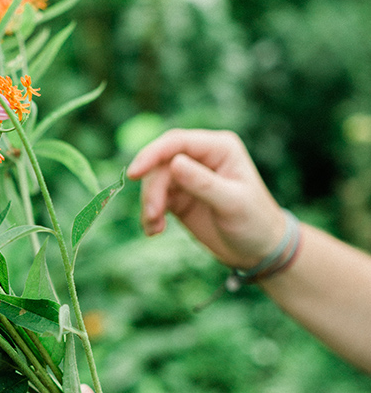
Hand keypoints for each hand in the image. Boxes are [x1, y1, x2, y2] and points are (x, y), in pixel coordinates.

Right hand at [127, 128, 285, 268]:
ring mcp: (188, 177)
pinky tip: (155, 231)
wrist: (258, 250)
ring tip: (154, 228)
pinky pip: (155, 200)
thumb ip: (203, 183)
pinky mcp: (180, 198)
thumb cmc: (254, 222)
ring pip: (154, 182)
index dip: (152, 154)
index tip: (134, 174)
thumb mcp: (232, 203)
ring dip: (149, 205)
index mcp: (219, 148)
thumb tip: (174, 163)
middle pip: (161, 163)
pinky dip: (150, 215)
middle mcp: (201, 158)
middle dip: (152, 189)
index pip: (177, 142)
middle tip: (152, 216)